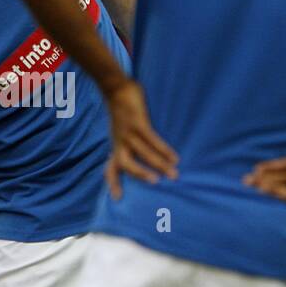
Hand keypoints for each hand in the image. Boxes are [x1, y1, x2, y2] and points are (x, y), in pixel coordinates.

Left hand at [102, 79, 177, 197]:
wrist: (116, 88)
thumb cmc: (122, 111)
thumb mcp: (120, 130)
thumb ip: (127, 143)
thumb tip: (143, 155)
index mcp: (116, 146)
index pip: (110, 168)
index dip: (113, 183)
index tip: (117, 198)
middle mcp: (120, 142)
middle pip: (125, 164)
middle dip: (140, 175)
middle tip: (156, 183)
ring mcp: (128, 133)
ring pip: (143, 153)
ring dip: (159, 164)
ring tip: (174, 173)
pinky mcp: (138, 123)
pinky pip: (152, 140)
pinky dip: (164, 149)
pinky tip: (175, 156)